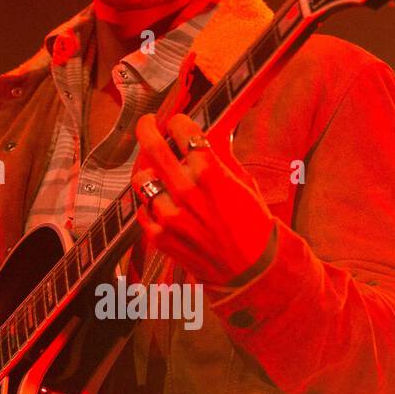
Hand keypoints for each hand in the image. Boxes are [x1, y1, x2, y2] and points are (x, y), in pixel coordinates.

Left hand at [131, 111, 275, 285]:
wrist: (250, 270)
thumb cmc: (252, 225)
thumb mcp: (244, 184)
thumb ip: (222, 157)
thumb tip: (212, 134)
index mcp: (211, 175)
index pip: (183, 131)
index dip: (178, 122)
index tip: (178, 123)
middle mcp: (187, 194)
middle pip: (153, 148)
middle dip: (147, 129)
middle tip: (147, 124)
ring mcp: (170, 217)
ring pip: (142, 180)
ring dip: (150, 173)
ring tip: (159, 175)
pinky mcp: (160, 238)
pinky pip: (142, 210)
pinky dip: (151, 204)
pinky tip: (163, 204)